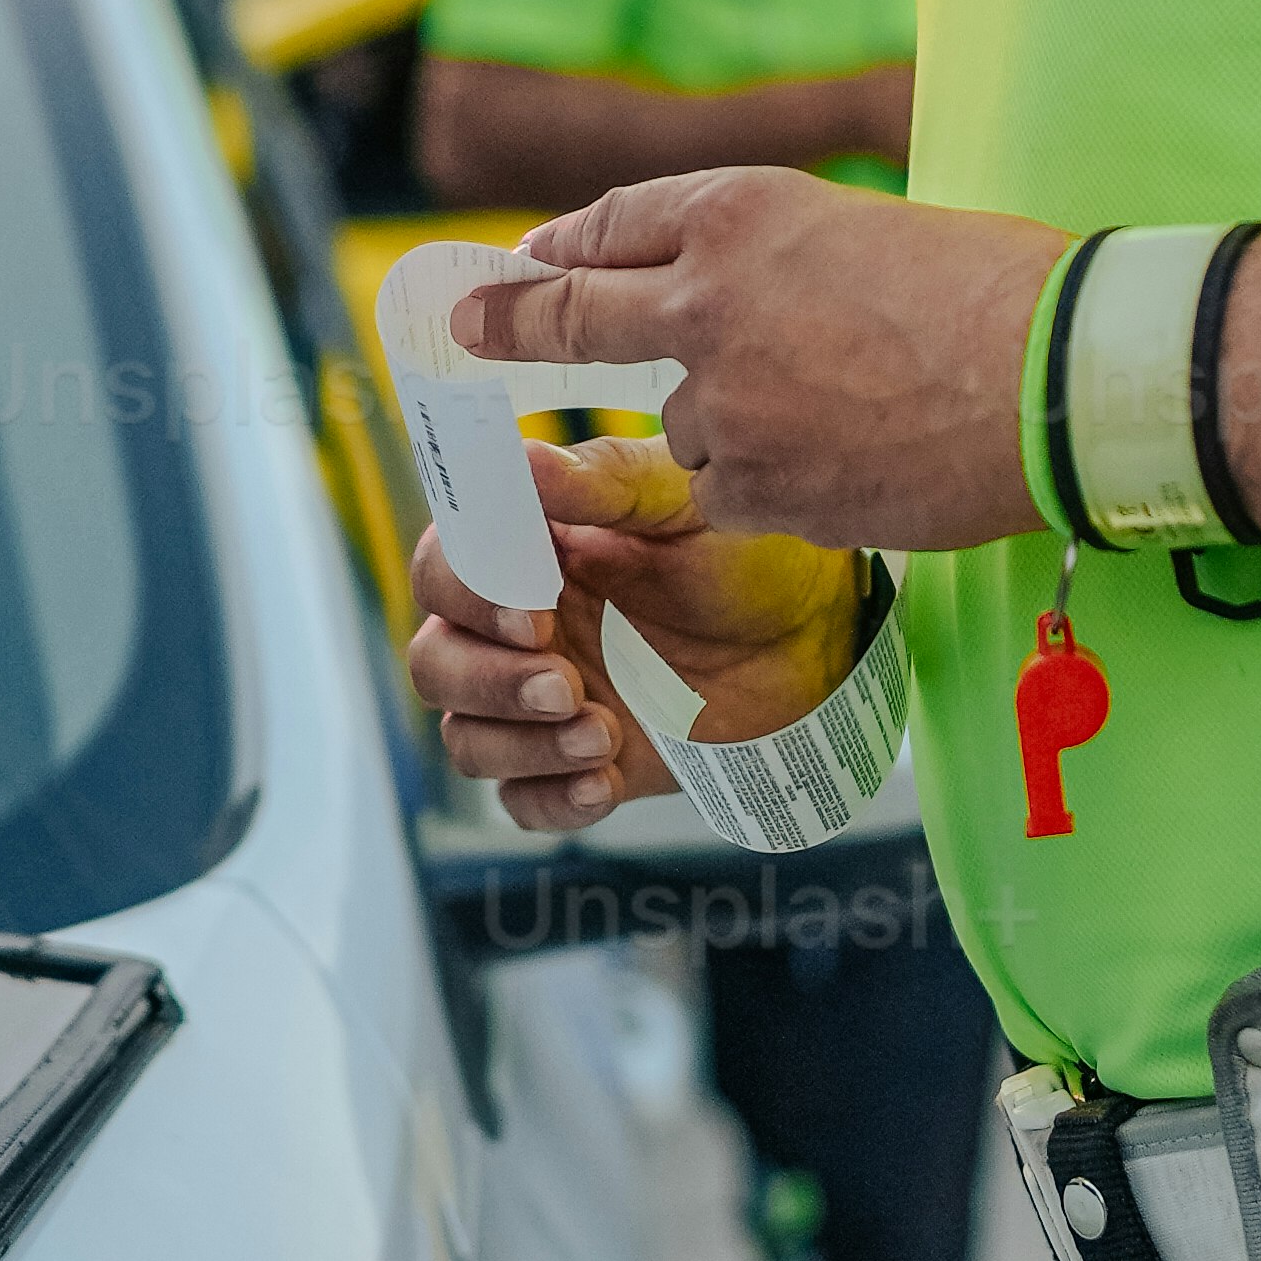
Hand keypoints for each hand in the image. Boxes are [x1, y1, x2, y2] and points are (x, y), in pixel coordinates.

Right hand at [406, 432, 871, 836]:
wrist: (825, 638)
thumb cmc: (751, 551)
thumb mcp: (685, 502)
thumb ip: (603, 484)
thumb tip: (520, 459)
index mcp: (531, 554)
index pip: (442, 569)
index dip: (467, 596)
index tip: (536, 612)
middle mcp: (523, 629)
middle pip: (436, 663)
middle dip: (487, 681)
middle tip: (565, 684)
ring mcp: (548, 703)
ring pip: (468, 738)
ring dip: (521, 744)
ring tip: (603, 734)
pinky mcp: (585, 763)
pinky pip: (523, 802)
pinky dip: (550, 799)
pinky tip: (604, 780)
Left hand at [454, 168, 1060, 553]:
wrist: (1062, 383)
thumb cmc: (998, 291)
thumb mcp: (863, 231)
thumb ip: (771, 262)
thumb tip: (715, 298)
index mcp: (740, 212)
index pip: (618, 226)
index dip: (564, 249)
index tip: (527, 264)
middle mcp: (706, 301)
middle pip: (576, 316)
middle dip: (511, 320)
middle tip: (467, 323)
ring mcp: (721, 404)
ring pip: (686, 424)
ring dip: (736, 425)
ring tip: (847, 413)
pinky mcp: (753, 489)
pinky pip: (731, 492)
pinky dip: (774, 483)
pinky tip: (851, 466)